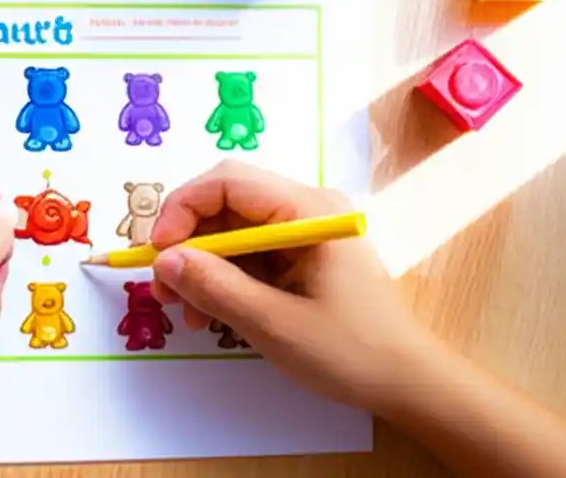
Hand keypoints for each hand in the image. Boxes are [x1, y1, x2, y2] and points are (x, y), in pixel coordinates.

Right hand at [149, 161, 435, 412]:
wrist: (408, 384)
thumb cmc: (351, 351)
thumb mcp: (273, 323)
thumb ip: (215, 287)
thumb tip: (164, 261)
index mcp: (307, 211)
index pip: (227, 182)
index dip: (182, 210)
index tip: (157, 253)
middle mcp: (305, 210)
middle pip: (225, 204)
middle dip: (186, 243)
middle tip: (162, 288)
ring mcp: (303, 233)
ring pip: (230, 232)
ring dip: (200, 267)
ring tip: (186, 313)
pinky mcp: (301, 258)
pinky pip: (247, 255)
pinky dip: (221, 280)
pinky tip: (209, 313)